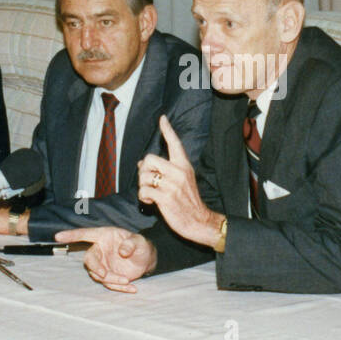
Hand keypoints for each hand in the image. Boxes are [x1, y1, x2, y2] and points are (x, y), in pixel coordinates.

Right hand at [55, 226, 156, 293]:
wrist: (146, 259)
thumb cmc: (140, 245)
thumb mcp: (139, 242)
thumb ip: (131, 244)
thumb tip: (122, 251)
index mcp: (104, 236)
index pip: (85, 234)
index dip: (71, 235)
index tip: (58, 236)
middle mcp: (100, 250)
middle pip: (89, 259)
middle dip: (95, 268)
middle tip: (105, 274)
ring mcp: (102, 264)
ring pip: (98, 274)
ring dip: (110, 279)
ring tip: (127, 280)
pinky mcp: (108, 275)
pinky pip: (108, 283)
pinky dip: (119, 287)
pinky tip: (131, 288)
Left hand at [136, 115, 221, 246]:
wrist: (199, 221)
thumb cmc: (188, 201)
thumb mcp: (181, 182)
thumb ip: (164, 171)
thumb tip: (141, 164)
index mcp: (184, 166)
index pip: (175, 143)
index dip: (168, 130)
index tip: (163, 118)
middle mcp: (178, 172)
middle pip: (149, 158)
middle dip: (143, 171)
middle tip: (148, 182)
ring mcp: (172, 185)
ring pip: (144, 176)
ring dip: (142, 186)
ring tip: (151, 194)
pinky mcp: (165, 198)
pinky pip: (144, 191)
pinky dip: (143, 198)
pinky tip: (150, 202)